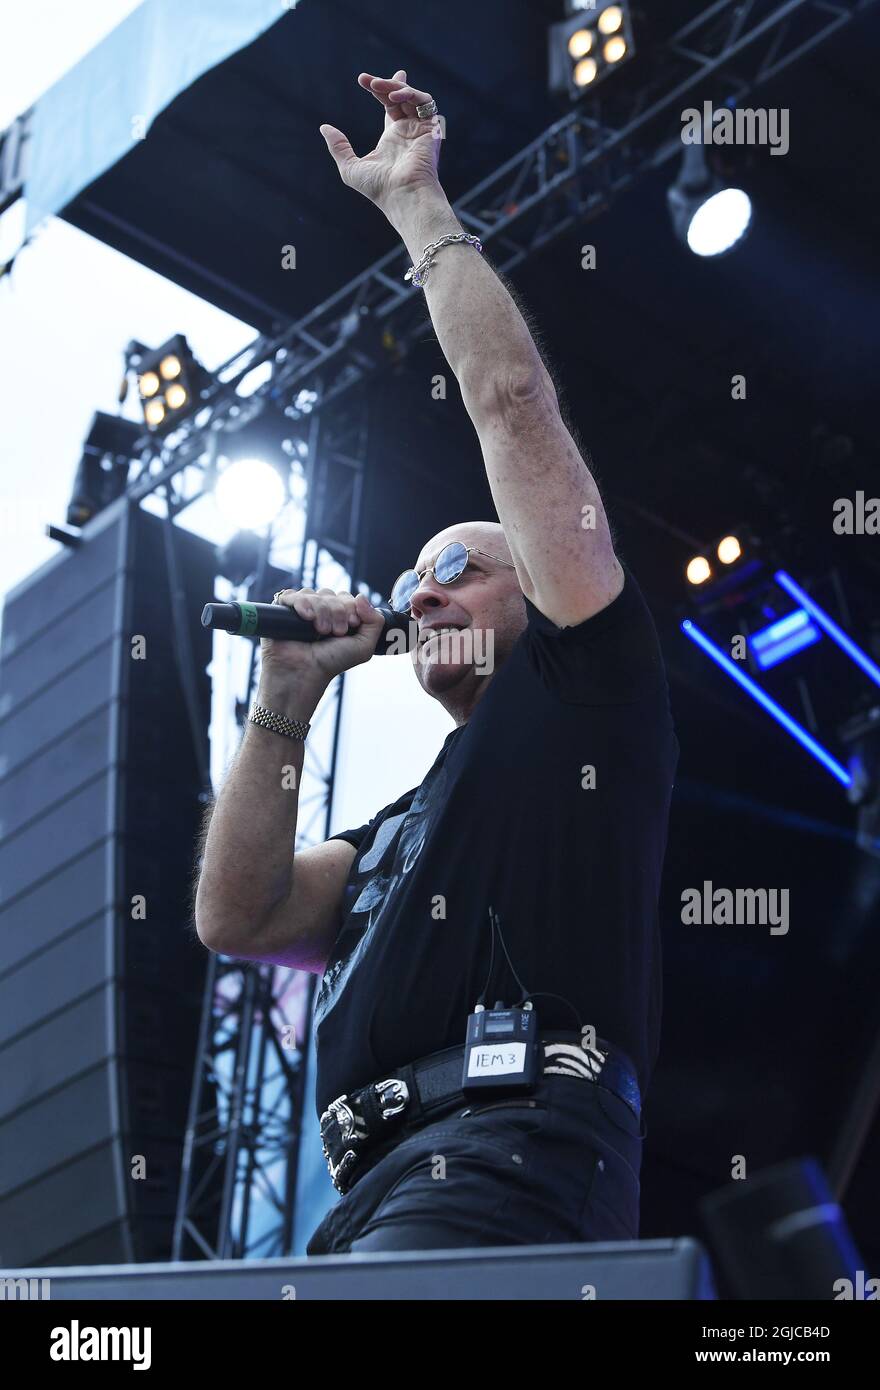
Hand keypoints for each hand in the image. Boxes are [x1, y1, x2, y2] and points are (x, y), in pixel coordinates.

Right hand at [260, 588, 384, 689]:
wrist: (304, 673)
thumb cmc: (331, 663)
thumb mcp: (363, 646)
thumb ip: (375, 622)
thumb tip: (362, 596)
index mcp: (338, 617)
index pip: (346, 597)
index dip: (350, 608)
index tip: (350, 626)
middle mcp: (320, 612)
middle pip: (331, 594)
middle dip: (337, 612)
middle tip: (334, 632)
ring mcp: (301, 610)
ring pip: (314, 594)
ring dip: (322, 611)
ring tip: (320, 631)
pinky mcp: (282, 611)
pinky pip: (292, 595)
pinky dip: (301, 603)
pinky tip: (306, 617)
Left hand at [319, 70, 441, 210]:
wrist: (402, 196)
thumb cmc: (378, 188)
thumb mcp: (350, 167)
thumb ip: (338, 147)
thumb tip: (324, 127)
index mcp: (393, 139)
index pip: (390, 106)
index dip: (379, 90)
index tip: (362, 80)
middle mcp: (409, 132)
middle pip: (400, 97)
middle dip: (384, 84)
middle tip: (366, 80)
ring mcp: (421, 129)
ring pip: (412, 96)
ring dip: (395, 87)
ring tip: (377, 87)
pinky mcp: (431, 128)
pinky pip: (425, 102)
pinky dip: (411, 94)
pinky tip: (393, 97)